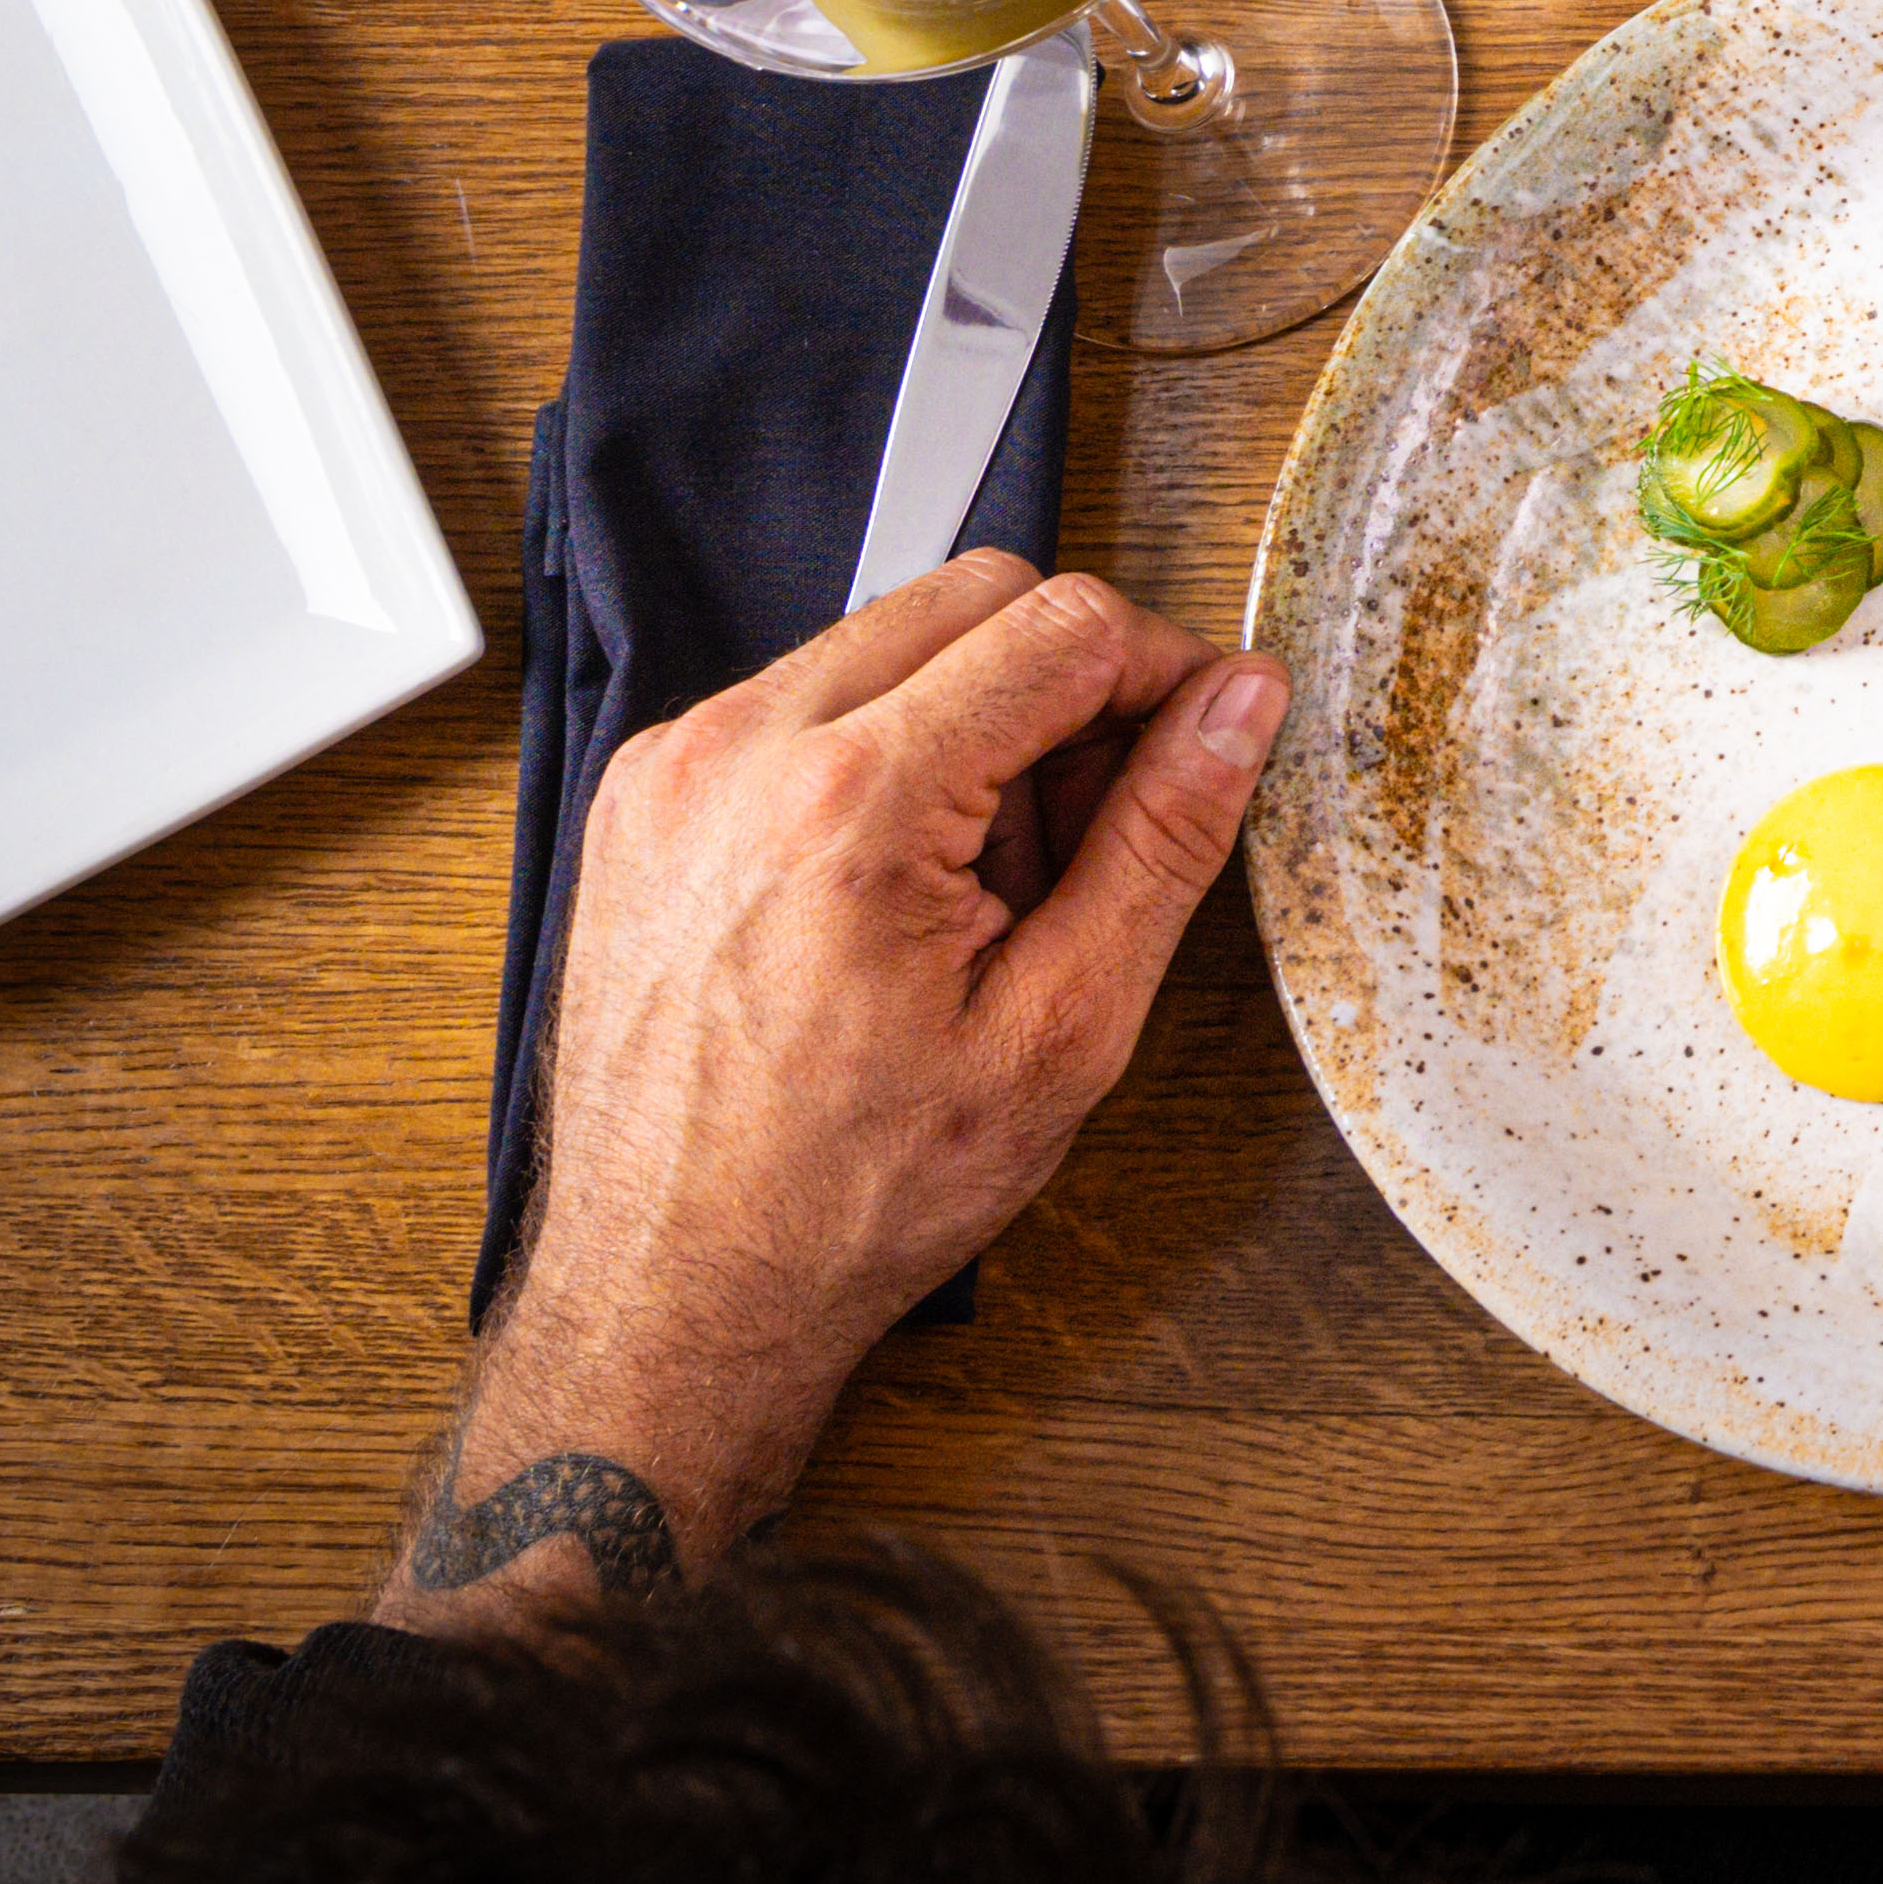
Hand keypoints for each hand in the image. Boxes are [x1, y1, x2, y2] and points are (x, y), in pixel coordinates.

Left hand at [492, 557, 1279, 1489]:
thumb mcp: (1063, 1026)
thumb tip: (1238, 708)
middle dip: (1068, 681)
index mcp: (849, 800)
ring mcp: (674, 767)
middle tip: (1098, 821)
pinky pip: (801, 701)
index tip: (1201, 737)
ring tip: (992, 878)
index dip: (1165, 669)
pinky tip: (904, 883)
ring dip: (973, 715)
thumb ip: (1162, 840)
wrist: (676, 1288)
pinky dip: (882, 751)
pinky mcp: (644, 794)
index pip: (1061, 625)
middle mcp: (738, 751)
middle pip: (970, 595)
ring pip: (887, 638)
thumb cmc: (849, 1191)